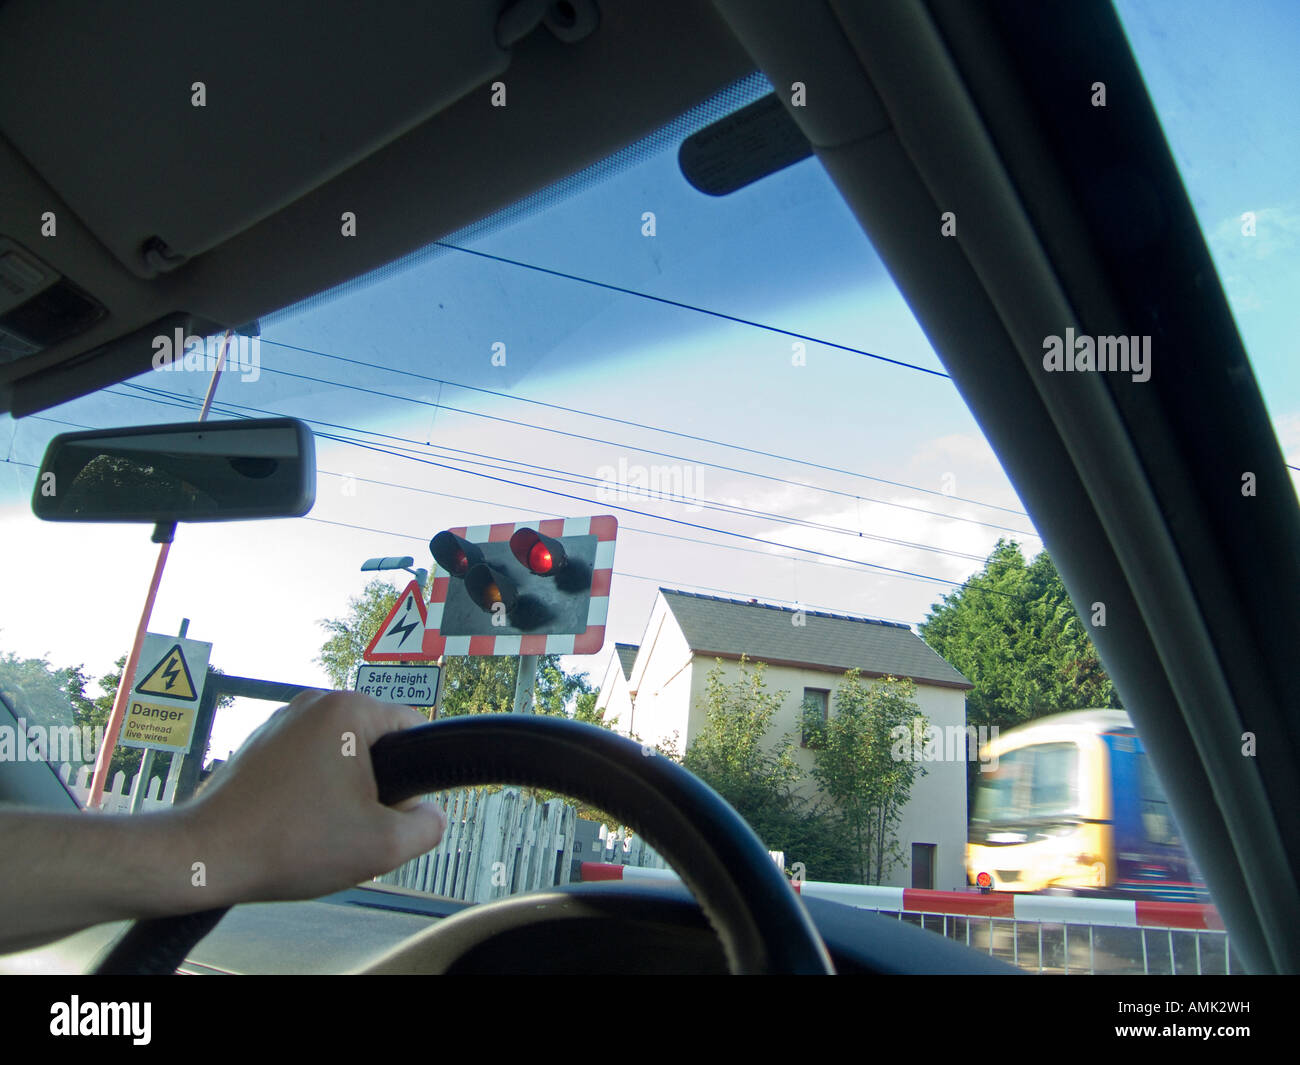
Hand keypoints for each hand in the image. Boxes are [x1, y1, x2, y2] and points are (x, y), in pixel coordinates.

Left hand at [183, 690, 445, 904]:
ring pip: (341, 756)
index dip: (415, 777)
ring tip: (319, 828)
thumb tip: (429, 814)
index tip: (391, 812)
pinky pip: (307, 763)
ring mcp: (282, 721)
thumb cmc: (287, 844)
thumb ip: (429, 825)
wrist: (205, 856)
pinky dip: (310, 792)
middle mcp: (315, 703)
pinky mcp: (260, 744)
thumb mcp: (384, 845)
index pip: (413, 729)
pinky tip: (294, 825)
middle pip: (376, 744)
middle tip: (354, 827)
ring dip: (342, 791)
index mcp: (349, 709)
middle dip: (375, 787)